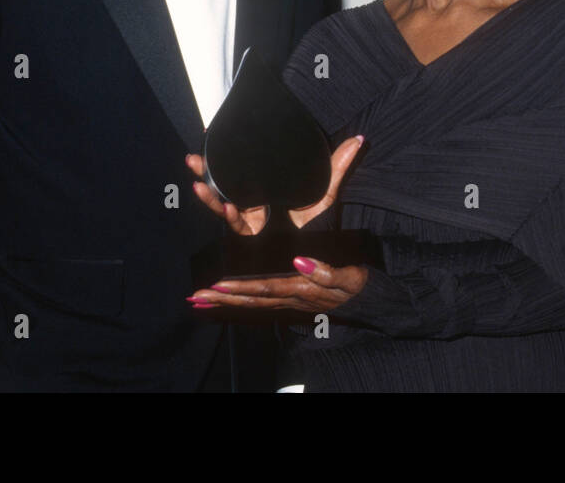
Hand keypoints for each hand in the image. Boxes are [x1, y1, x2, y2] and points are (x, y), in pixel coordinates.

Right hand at [186, 134, 363, 235]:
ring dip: (208, 192)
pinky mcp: (250, 234)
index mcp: (265, 189)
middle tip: (193, 157)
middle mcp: (251, 201)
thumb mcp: (326, 189)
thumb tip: (358, 140)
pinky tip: (224, 204)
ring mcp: (248, 218)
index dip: (227, 153)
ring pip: (221, 202)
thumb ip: (338, 166)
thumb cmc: (319, 221)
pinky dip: (227, 212)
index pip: (241, 167)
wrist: (317, 250)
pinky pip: (235, 222)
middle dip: (206, 170)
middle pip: (224, 182)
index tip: (212, 135)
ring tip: (198, 179)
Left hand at [188, 256, 367, 312]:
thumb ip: (326, 271)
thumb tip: (300, 261)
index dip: (242, 287)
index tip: (219, 284)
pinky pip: (259, 303)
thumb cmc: (359, 285)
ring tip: (199, 301)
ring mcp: (289, 301)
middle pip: (251, 299)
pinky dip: (238, 302)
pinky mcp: (290, 299)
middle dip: (222, 298)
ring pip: (251, 303)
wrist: (368, 300)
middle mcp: (291, 298)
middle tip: (196, 297)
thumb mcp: (349, 276)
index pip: (266, 288)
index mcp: (302, 289)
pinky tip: (224, 301)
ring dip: (224, 303)